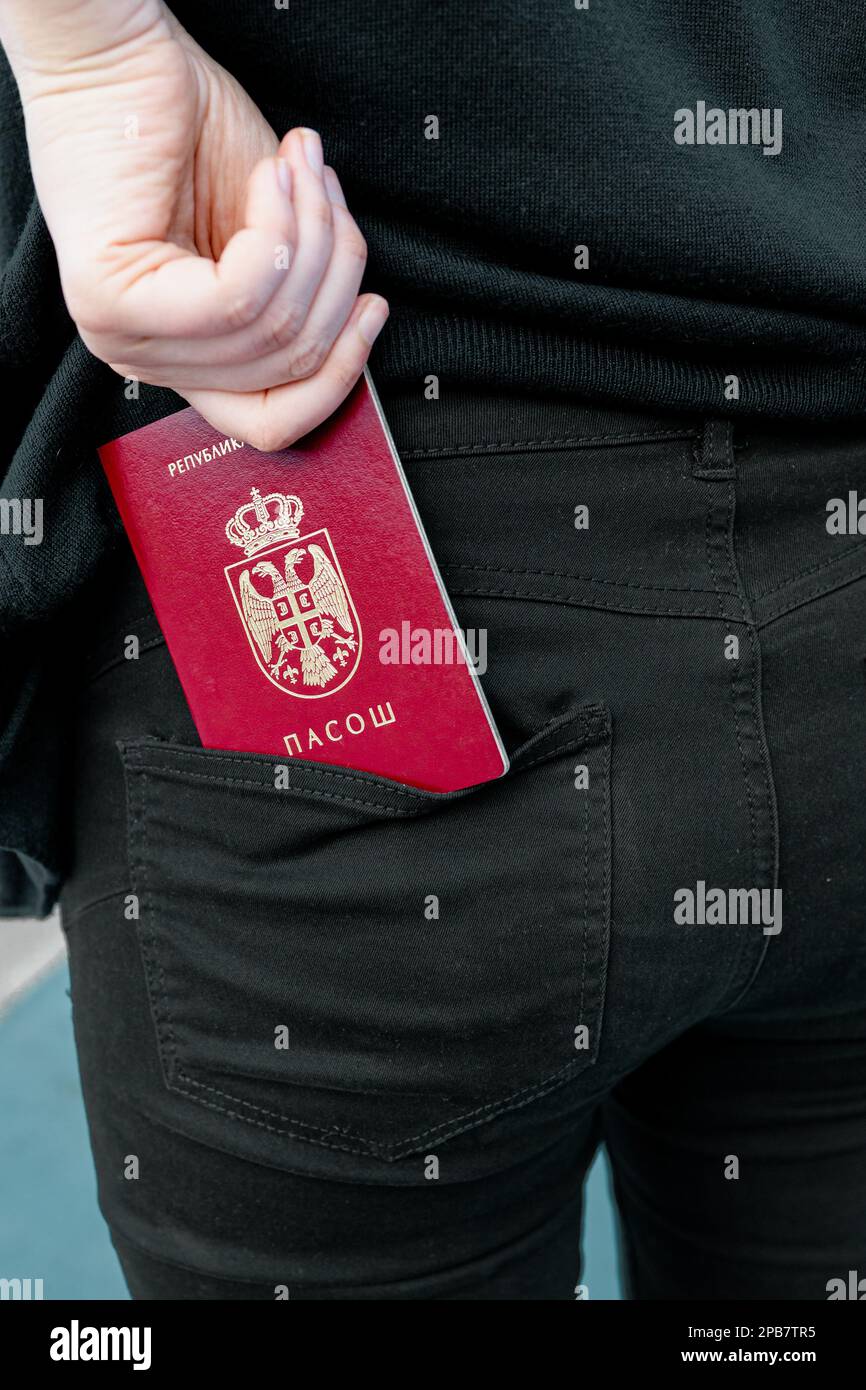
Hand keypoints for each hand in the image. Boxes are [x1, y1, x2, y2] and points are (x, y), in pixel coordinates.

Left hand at [7, 0, 387, 449]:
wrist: (118, 52)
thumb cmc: (187, 128)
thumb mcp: (269, 235)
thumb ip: (300, 298)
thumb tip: (361, 325)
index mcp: (181, 357)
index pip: (272, 422)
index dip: (341, 373)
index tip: (373, 306)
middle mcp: (147, 359)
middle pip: (286, 369)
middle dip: (333, 275)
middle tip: (329, 194)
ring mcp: (123, 338)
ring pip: (269, 332)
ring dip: (309, 238)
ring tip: (301, 170)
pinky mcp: (110, 301)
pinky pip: (236, 300)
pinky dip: (275, 232)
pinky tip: (270, 178)